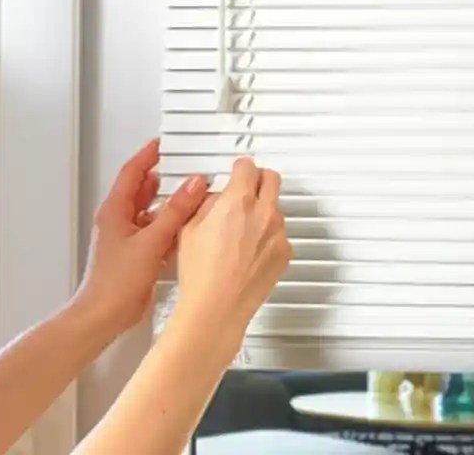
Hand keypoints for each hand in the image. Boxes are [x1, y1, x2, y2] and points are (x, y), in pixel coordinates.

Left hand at [72, 139, 208, 336]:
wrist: (104, 315)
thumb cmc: (115, 281)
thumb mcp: (151, 241)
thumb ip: (175, 211)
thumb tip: (193, 186)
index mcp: (114, 211)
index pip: (132, 173)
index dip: (147, 156)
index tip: (162, 145)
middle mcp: (119, 222)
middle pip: (142, 190)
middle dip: (162, 178)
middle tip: (183, 167)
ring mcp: (128, 239)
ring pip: (151, 212)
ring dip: (170, 204)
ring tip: (192, 194)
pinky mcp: (137, 255)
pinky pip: (156, 232)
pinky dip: (171, 226)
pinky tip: (187, 227)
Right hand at [174, 157, 290, 339]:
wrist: (218, 306)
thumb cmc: (202, 274)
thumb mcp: (189, 229)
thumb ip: (206, 204)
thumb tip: (215, 196)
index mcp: (238, 202)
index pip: (247, 166)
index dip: (239, 167)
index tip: (236, 171)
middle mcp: (264, 213)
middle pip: (272, 178)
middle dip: (259, 179)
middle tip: (247, 187)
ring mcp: (278, 233)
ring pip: (276, 208)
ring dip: (263, 211)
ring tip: (242, 230)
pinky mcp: (285, 252)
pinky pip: (280, 234)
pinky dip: (269, 236)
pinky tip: (250, 250)